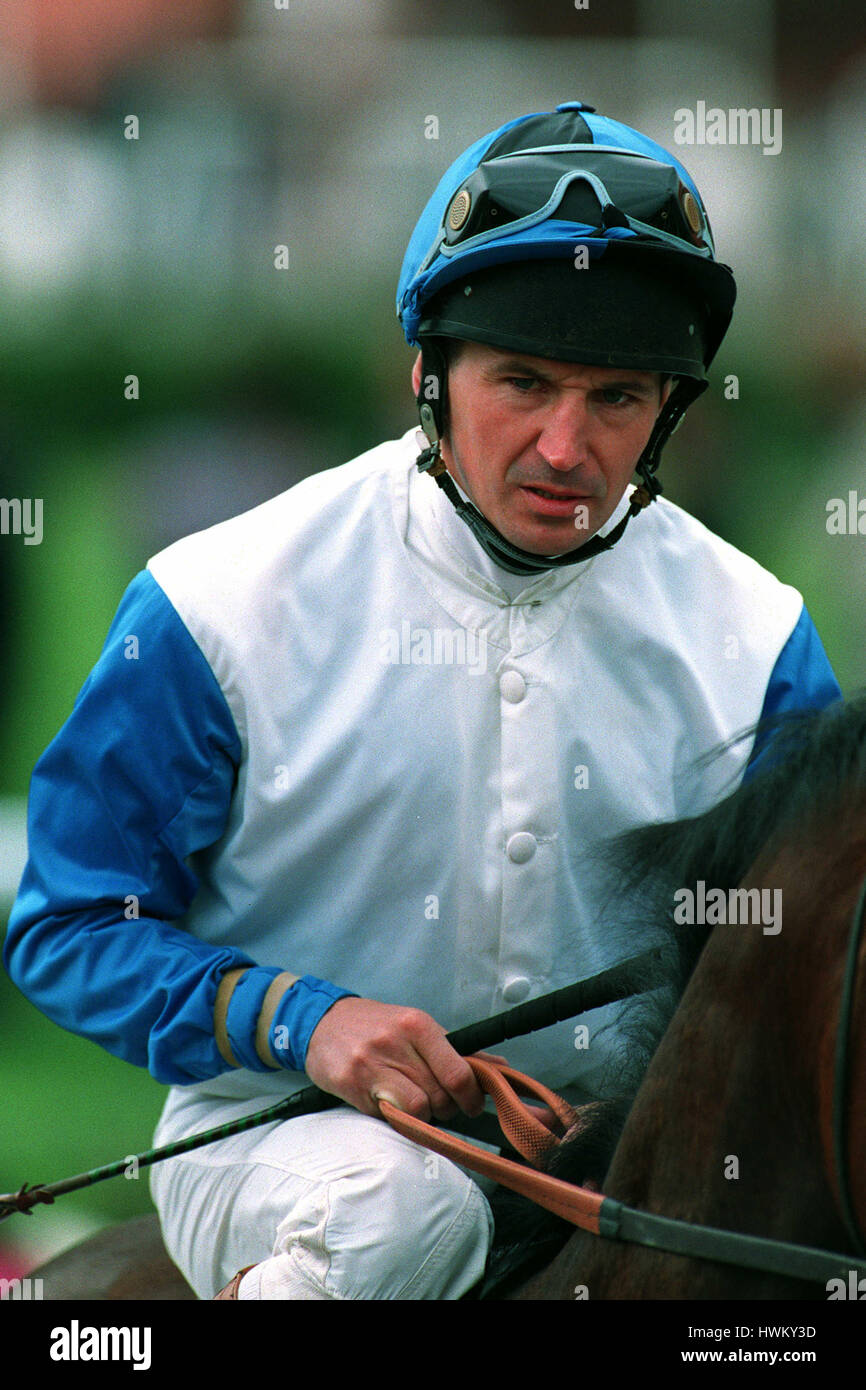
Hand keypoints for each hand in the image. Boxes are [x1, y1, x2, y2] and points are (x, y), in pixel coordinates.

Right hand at [304, 996, 485, 1122]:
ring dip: (422, 1116)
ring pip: (416, 1110)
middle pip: (439, 1097)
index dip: (471, 1098)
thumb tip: (501, 1068)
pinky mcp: (351, 1085)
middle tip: (439, 1103)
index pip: (458, 1073)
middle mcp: (395, 1043)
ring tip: (415, 1104)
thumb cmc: (379, 1026)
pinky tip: (389, 1102)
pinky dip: (395, 1116)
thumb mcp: (419, 1027)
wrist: (323, 1022)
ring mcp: (371, 1065)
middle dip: (446, 1108)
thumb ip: (458, 1050)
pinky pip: (387, 1115)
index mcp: (418, 1025)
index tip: (471, 1105)